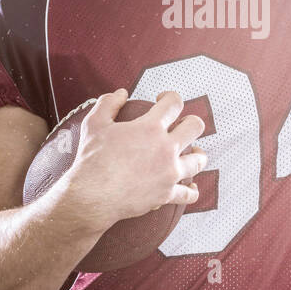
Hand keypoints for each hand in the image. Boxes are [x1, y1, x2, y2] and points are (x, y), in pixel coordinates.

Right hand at [62, 89, 206, 230]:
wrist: (92, 196)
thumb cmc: (91, 158)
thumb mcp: (94, 123)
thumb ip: (108, 103)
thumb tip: (122, 93)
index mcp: (150, 127)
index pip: (174, 102)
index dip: (170, 97)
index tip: (161, 100)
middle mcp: (166, 148)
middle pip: (195, 127)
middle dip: (190, 122)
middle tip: (180, 125)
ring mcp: (169, 172)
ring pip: (199, 160)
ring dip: (197, 154)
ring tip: (192, 152)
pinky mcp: (167, 194)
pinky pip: (189, 194)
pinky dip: (192, 189)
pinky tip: (191, 185)